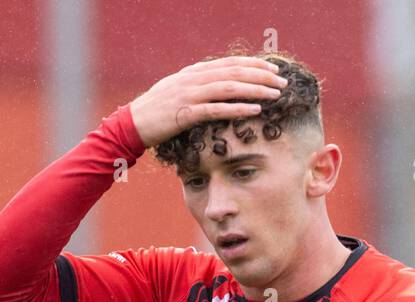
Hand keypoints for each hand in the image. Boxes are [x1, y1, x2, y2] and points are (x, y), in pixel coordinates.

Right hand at [129, 56, 287, 147]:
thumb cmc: (155, 112)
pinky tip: (255, 109)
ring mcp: (189, 95)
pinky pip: (217, 109)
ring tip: (275, 95)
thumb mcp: (177, 91)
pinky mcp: (186, 114)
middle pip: (234, 72)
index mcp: (193, 72)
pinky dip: (238, 108)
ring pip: (229, 88)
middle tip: (282, 82)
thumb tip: (216, 83)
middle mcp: (193, 79)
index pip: (229, 63)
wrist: (132, 124)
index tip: (273, 70)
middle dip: (261, 76)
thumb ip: (196, 85)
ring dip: (255, 90)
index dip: (253, 65)